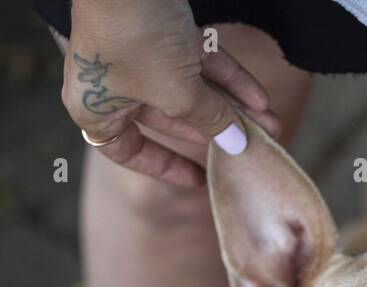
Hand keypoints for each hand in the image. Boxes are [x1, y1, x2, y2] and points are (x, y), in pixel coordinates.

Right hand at [61, 0, 280, 185]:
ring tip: (272, 125)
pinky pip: (197, 62)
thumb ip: (209, 121)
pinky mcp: (159, 27)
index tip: (200, 179)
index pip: (129, 151)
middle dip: (217, 131)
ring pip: (190, 89)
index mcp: (94, 110)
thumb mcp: (177, 94)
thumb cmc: (137, 40)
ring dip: (232, 106)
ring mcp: (136, 54)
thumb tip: (236, 145)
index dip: (165, 167)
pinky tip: (260, 98)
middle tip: (256, 148)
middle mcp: (112, 84)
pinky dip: (227, 78)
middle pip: (171, 118)